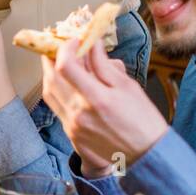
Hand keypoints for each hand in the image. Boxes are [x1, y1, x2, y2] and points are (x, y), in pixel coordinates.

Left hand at [40, 37, 167, 177]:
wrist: (146, 154)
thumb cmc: (143, 119)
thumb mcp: (127, 86)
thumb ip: (104, 65)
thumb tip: (91, 43)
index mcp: (96, 99)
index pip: (66, 66)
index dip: (66, 48)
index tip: (75, 39)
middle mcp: (79, 113)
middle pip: (51, 78)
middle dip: (51, 57)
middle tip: (58, 45)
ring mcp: (72, 124)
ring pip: (49, 92)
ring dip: (49, 73)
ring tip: (59, 60)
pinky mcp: (71, 132)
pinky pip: (56, 106)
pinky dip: (56, 90)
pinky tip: (66, 82)